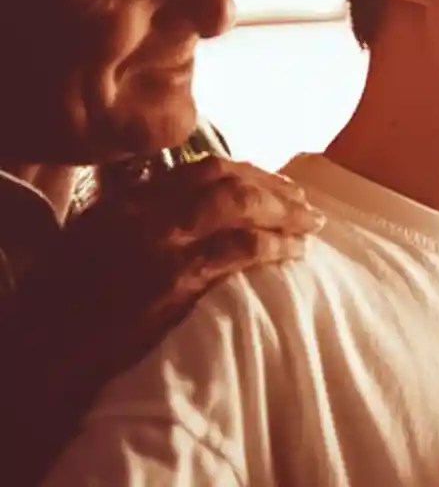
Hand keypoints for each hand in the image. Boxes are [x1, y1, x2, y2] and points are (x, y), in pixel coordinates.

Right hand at [0, 157, 323, 482]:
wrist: (41, 355)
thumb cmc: (65, 309)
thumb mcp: (94, 246)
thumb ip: (139, 222)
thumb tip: (188, 213)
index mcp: (125, 201)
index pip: (200, 169)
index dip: (246, 173)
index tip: (274, 183)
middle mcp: (145, 212)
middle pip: (227, 181)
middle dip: (273, 188)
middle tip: (303, 202)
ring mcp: (161, 243)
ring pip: (241, 208)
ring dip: (284, 214)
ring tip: (311, 224)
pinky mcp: (176, 280)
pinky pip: (241, 251)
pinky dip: (275, 247)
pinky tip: (295, 253)